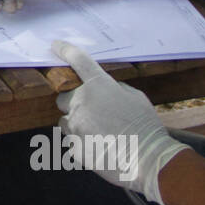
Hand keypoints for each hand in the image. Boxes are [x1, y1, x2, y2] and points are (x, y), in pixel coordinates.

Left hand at [51, 40, 187, 204]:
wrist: (148, 159)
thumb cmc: (146, 127)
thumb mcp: (136, 97)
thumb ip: (115, 88)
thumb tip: (105, 89)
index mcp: (99, 86)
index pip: (78, 61)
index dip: (65, 50)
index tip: (56, 45)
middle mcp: (82, 103)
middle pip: (64, 97)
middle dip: (74, 102)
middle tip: (93, 112)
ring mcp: (76, 126)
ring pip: (66, 121)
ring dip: (78, 124)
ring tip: (101, 134)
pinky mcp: (75, 146)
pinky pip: (73, 141)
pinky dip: (83, 142)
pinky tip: (102, 147)